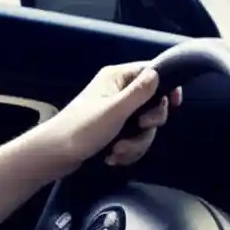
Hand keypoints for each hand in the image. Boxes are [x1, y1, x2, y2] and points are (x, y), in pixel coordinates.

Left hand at [33, 63, 183, 174]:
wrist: (54, 155)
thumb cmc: (81, 129)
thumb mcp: (114, 110)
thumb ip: (138, 93)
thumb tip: (157, 74)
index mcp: (117, 78)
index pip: (151, 72)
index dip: (166, 86)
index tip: (174, 103)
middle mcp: (118, 91)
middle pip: (152, 103)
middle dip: (148, 124)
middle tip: (140, 128)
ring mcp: (116, 112)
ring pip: (144, 126)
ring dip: (136, 143)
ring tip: (117, 151)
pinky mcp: (113, 130)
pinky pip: (134, 138)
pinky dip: (127, 150)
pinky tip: (113, 157)